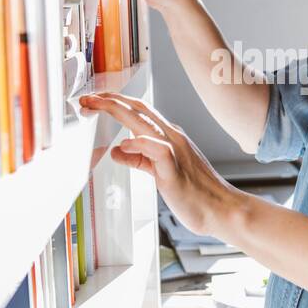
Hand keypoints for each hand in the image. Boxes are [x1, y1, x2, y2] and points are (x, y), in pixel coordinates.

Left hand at [78, 91, 243, 236]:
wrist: (220, 209)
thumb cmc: (194, 194)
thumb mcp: (159, 172)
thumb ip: (139, 159)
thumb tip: (116, 151)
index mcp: (169, 137)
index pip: (139, 111)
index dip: (115, 103)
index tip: (94, 101)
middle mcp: (172, 138)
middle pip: (138, 109)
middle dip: (110, 100)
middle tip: (86, 98)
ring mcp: (175, 151)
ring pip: (144, 122)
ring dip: (117, 110)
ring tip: (95, 106)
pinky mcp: (174, 169)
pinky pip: (156, 149)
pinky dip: (139, 143)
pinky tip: (123, 145)